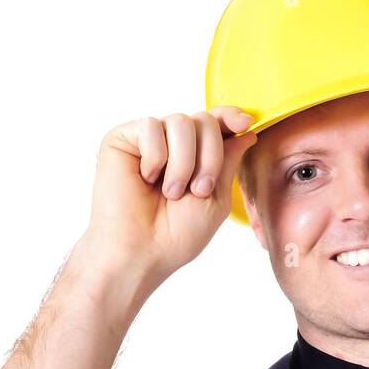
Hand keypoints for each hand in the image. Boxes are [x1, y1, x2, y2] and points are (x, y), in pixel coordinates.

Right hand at [83, 107, 257, 283]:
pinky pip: (151, 127)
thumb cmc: (176, 235)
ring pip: (180, 122)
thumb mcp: (216, 199)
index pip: (215, 123)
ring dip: (183, 163)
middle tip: (197, 191)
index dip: (230, 117)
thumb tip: (245, 127)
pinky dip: (155, 157)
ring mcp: (148, 140)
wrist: (142, 251)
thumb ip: (229, 161)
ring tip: (170, 192)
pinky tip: (145, 179)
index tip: (245, 123)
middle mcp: (171, 144)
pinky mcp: (123, 138)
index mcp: (195, 157)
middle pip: (204, 121)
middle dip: (209, 157)